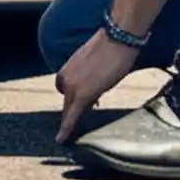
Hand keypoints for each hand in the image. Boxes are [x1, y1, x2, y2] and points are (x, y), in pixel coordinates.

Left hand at [54, 28, 138, 143]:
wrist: (117, 40)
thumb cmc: (111, 48)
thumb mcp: (94, 64)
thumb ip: (89, 78)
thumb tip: (93, 93)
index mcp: (67, 69)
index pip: (66, 90)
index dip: (71, 101)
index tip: (73, 110)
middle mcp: (65, 78)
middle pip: (67, 101)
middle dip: (72, 111)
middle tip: (75, 123)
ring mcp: (71, 87)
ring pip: (70, 109)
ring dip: (72, 118)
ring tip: (72, 131)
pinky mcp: (81, 95)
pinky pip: (72, 116)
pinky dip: (66, 128)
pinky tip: (62, 139)